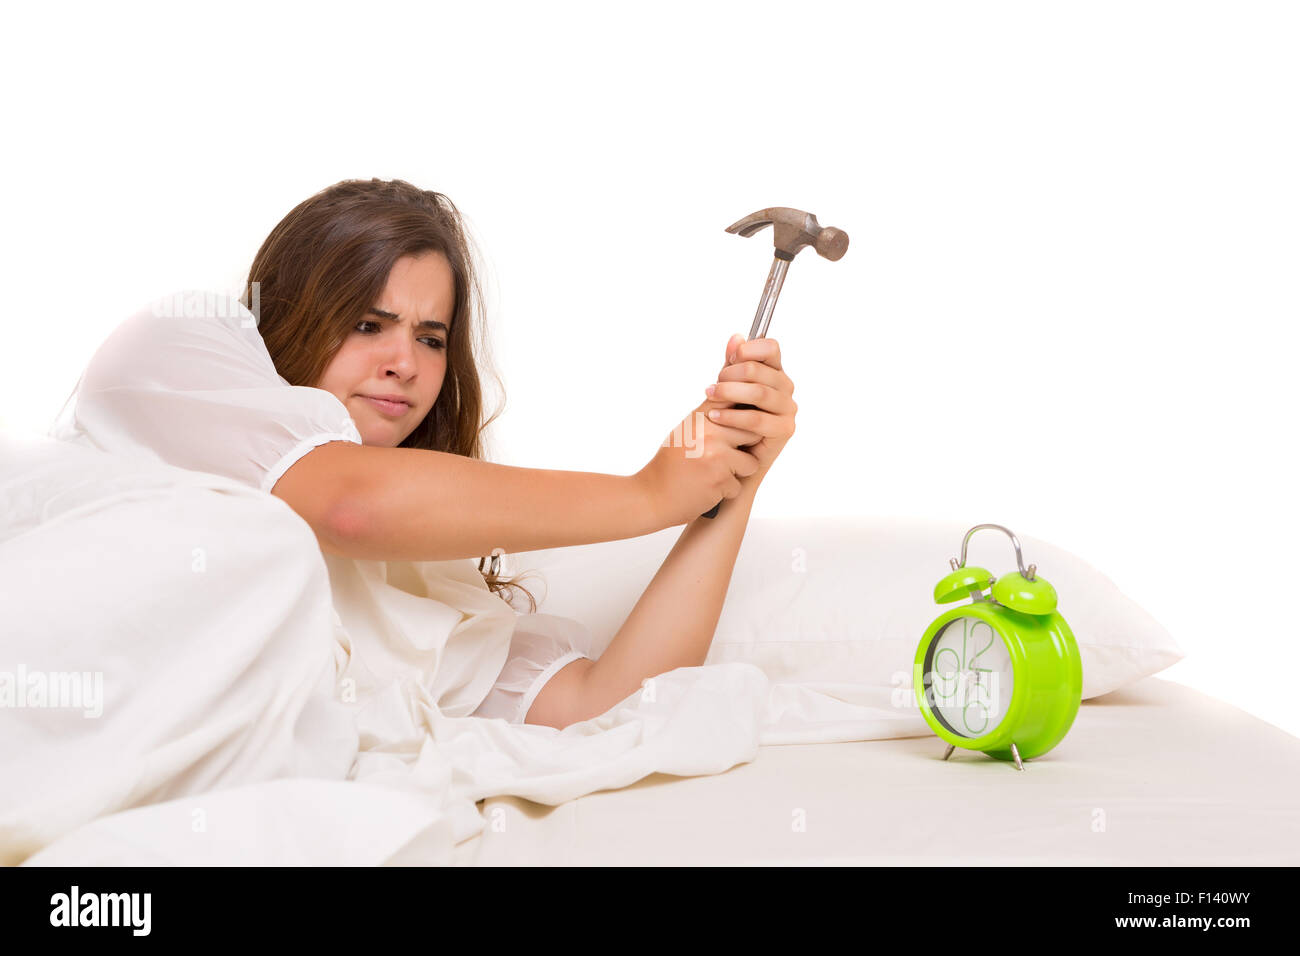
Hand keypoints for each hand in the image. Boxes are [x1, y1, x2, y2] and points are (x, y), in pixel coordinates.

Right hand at [635, 385, 764, 527]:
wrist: (652, 496)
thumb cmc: (670, 465)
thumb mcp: (685, 433)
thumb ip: (709, 418)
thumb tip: (737, 403)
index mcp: (699, 418)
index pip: (734, 403)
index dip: (743, 416)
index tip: (738, 429)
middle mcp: (708, 433)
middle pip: (752, 433)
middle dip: (745, 448)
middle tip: (726, 459)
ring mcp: (716, 456)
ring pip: (751, 462)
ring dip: (737, 473)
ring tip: (715, 475)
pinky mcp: (720, 480)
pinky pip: (739, 485)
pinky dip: (725, 491)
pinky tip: (706, 490)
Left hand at [699, 333, 796, 484]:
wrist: (731, 460)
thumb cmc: (729, 421)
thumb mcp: (727, 389)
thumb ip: (732, 365)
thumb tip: (736, 337)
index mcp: (773, 372)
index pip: (770, 348)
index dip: (748, 349)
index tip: (729, 358)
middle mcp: (784, 388)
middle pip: (760, 370)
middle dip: (731, 375)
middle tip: (711, 386)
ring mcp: (787, 409)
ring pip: (760, 393)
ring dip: (730, 393)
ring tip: (709, 397)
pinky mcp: (785, 430)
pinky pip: (758, 419)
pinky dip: (733, 417)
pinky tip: (714, 417)